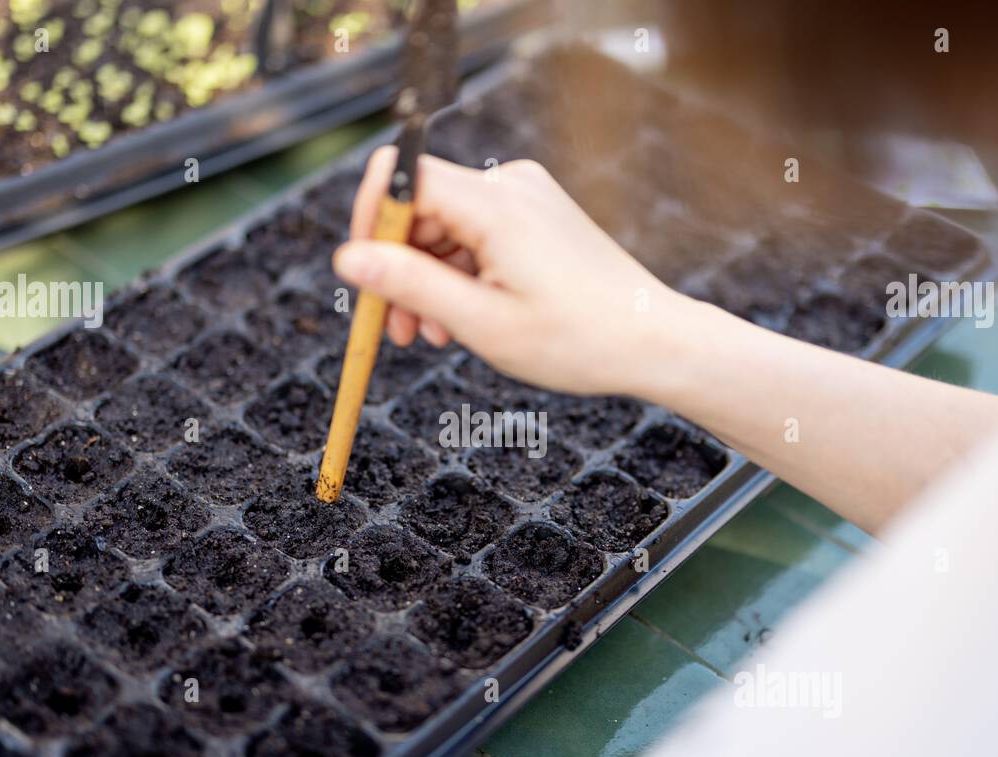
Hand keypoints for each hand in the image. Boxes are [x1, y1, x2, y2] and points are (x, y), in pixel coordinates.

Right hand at [333, 145, 679, 395]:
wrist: (651, 340)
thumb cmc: (576, 339)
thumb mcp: (481, 322)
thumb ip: (409, 285)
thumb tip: (346, 258)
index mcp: (495, 205)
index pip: (400, 176)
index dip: (369, 223)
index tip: (362, 278)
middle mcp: (509, 185)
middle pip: (418, 205)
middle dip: (397, 266)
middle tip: (395, 330)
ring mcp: (525, 196)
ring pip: (442, 224)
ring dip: (426, 278)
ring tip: (432, 336)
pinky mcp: (534, 213)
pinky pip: (472, 233)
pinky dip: (457, 273)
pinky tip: (460, 317)